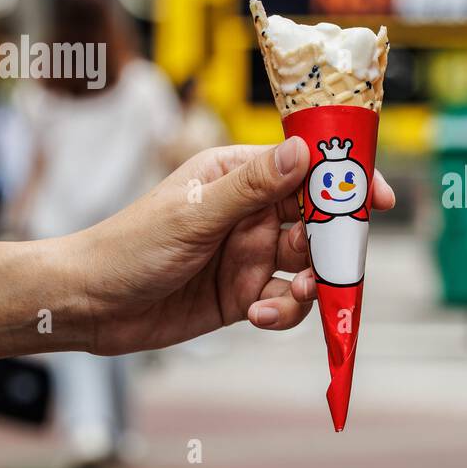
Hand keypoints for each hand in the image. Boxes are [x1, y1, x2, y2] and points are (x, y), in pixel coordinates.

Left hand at [61, 138, 394, 355]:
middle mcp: (251, 212)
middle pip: (318, 222)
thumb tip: (304, 153)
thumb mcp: (194, 214)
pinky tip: (257, 314)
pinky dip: (283, 310)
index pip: (307, 168)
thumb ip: (252, 188)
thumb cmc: (128, 246)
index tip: (377, 199)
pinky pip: (287, 301)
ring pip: (308, 266)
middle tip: (334, 263)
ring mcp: (251, 254)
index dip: (346, 180)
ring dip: (307, 284)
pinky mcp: (246, 293)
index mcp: (239, 175)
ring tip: (286, 296)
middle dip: (332, 245)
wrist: (88, 306)